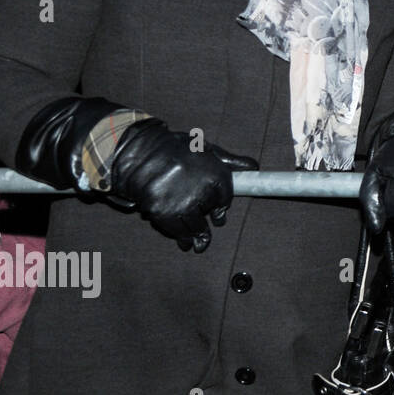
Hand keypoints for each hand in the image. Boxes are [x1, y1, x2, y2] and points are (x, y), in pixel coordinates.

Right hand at [110, 120, 257, 251]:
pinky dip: (181, 237)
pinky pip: (176, 229)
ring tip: (199, 245)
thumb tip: (254, 167)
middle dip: (207, 223)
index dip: (222, 207)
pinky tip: (185, 243)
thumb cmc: (175, 149)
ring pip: (195, 225)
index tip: (219, 215)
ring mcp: (181, 202)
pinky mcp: (162, 211)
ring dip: (197, 236)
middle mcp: (201, 190)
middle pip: (209, 212)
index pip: (225, 197)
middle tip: (206, 235)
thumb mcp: (206, 149)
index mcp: (215, 173)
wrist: (139, 153)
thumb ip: (231, 161)